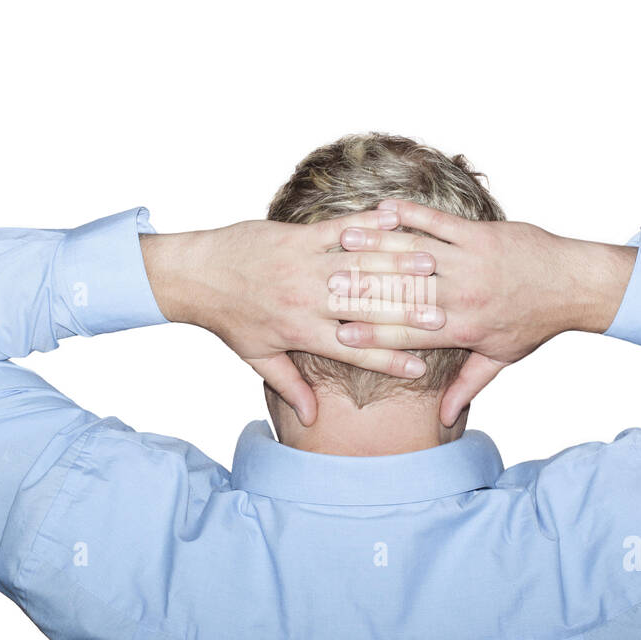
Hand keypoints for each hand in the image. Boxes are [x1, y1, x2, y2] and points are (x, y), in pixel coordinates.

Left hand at [140, 207, 446, 425]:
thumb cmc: (229, 318)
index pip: (354, 350)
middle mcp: (307, 299)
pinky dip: (368, 225)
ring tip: (431, 265)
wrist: (197, 274)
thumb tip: (310, 419)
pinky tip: (395, 220)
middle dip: (406, 311)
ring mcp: (304, 264)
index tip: (421, 369)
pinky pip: (339, 230)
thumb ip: (289, 386)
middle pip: (366, 308)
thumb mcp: (257, 357)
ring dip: (397, 264)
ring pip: (359, 267)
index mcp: (301, 332)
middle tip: (443, 315)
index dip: (388, 360)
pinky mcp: (298, 236)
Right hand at [329, 199, 636, 425]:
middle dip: (364, 289)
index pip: (410, 334)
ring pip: (415, 254)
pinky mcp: (480, 233)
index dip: (373, 334)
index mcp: (465, 329)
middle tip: (325, 285)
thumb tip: (446, 418)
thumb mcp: (502, 358)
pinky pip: (438, 221)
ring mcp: (472, 260)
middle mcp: (465, 295)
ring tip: (343, 244)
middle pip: (404, 294)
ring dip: (377, 247)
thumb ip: (468, 384)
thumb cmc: (535, 322)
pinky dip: (410, 214)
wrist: (572, 283)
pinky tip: (382, 210)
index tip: (338, 333)